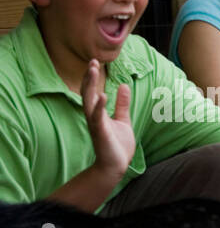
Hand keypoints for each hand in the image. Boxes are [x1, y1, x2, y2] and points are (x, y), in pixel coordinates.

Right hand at [81, 59, 134, 177]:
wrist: (116, 166)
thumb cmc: (117, 145)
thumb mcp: (123, 120)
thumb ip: (122, 104)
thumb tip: (124, 86)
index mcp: (98, 113)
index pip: (92, 91)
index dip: (92, 77)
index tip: (94, 62)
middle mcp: (93, 116)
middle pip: (87, 92)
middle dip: (89, 77)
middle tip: (91, 61)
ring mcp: (95, 124)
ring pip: (88, 101)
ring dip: (90, 85)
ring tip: (92, 70)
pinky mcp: (100, 132)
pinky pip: (97, 118)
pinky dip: (99, 106)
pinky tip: (102, 95)